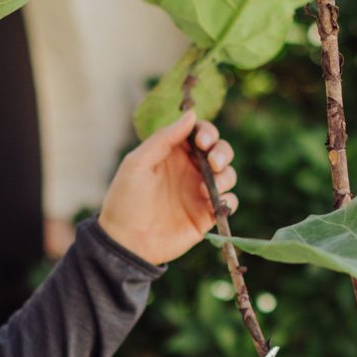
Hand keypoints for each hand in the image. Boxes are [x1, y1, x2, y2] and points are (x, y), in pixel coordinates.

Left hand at [97, 110, 238, 265]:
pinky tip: (213, 201)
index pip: (200, 134)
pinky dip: (229, 198)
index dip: (207, 132)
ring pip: (228, 175)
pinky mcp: (206, 215)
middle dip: (222, 152)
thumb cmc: (126, 199)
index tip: (202, 141)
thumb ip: (164, 138)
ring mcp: (199, 192)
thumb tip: (191, 115)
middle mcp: (190, 170)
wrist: (126, 241)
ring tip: (208, 187)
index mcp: (173, 154)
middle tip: (213, 162)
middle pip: (220, 151)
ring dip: (226, 175)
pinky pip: (230, 202)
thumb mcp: (138, 163)